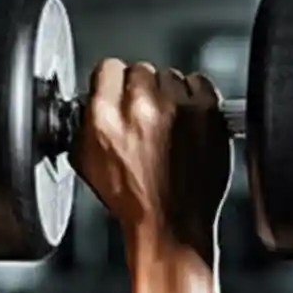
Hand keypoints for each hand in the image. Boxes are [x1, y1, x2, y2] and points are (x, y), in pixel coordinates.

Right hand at [74, 60, 233, 261]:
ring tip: (167, 124)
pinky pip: (199, 82)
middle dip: (141, 89)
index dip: (113, 81)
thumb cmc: (134, 201)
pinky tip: (186, 121)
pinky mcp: (206, 110)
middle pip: (140, 69)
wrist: (171, 224)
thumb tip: (89, 104)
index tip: (119, 91)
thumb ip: (86, 126)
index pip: (108, 68)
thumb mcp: (89, 164)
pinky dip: (194, 97)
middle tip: (145, 116)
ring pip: (170, 75)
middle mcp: (139, 107)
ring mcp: (176, 106)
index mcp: (105, 118)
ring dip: (168, 93)